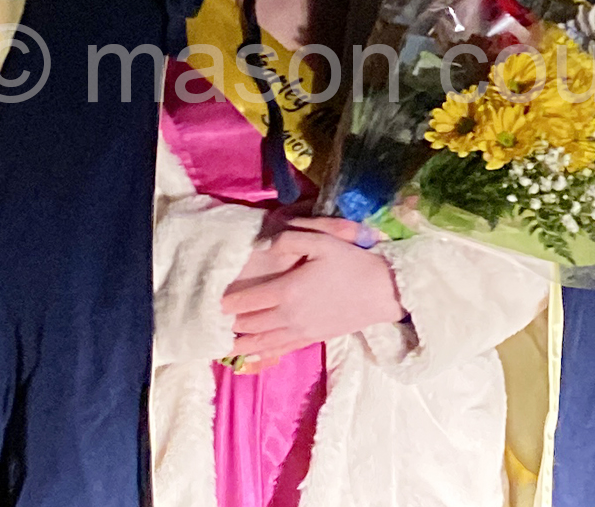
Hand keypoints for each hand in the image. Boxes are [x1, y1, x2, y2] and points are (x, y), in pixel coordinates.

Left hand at [221, 221, 401, 365]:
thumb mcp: (323, 241)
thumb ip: (291, 238)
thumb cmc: (352, 263)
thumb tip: (265, 244)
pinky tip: (250, 356)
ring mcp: (301, 331)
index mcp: (288, 291)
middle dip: (230, 324)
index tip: (213, 302)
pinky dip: (261, 354)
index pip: (248, 301)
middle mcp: (289, 316)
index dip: (228, 303)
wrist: (382, 292)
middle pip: (250, 324)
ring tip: (221, 345)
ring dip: (240, 343)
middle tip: (212, 323)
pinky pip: (280, 349)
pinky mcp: (312, 339)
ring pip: (261, 342)